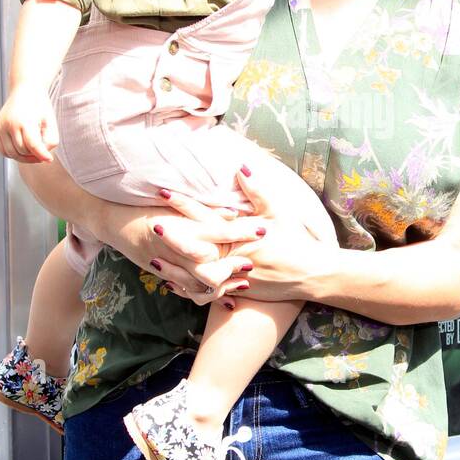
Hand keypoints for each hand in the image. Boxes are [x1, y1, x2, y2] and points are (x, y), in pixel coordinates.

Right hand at [0, 85, 58, 162]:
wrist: (25, 90)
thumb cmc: (40, 107)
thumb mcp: (50, 122)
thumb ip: (50, 141)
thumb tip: (42, 157)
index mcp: (24, 120)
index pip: (33, 145)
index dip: (42, 155)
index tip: (49, 160)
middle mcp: (9, 124)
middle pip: (22, 151)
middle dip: (33, 154)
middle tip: (42, 151)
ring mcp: (0, 127)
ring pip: (11, 153)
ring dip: (23, 156)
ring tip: (34, 151)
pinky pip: (3, 150)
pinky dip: (13, 154)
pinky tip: (23, 150)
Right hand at [111, 185, 267, 304]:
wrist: (112, 218)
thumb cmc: (146, 204)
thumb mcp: (176, 203)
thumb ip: (206, 210)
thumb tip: (236, 213)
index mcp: (182, 225)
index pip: (219, 231)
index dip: (243, 232)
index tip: (263, 230)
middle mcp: (174, 248)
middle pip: (211, 267)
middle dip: (233, 267)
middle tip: (251, 264)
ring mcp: (166, 264)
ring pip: (199, 284)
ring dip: (223, 284)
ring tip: (243, 281)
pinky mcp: (161, 274)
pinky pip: (187, 291)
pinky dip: (206, 295)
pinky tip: (224, 295)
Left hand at [163, 166, 334, 307]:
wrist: (310, 274)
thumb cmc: (295, 240)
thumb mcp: (278, 212)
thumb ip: (257, 191)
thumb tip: (241, 168)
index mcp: (237, 232)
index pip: (204, 215)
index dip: (182, 204)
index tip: (163, 193)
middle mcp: (231, 254)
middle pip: (193, 246)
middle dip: (170, 237)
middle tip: (148, 227)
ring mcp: (232, 275)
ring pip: (196, 274)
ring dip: (174, 269)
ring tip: (152, 263)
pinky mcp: (236, 290)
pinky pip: (207, 291)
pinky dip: (189, 289)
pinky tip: (175, 286)